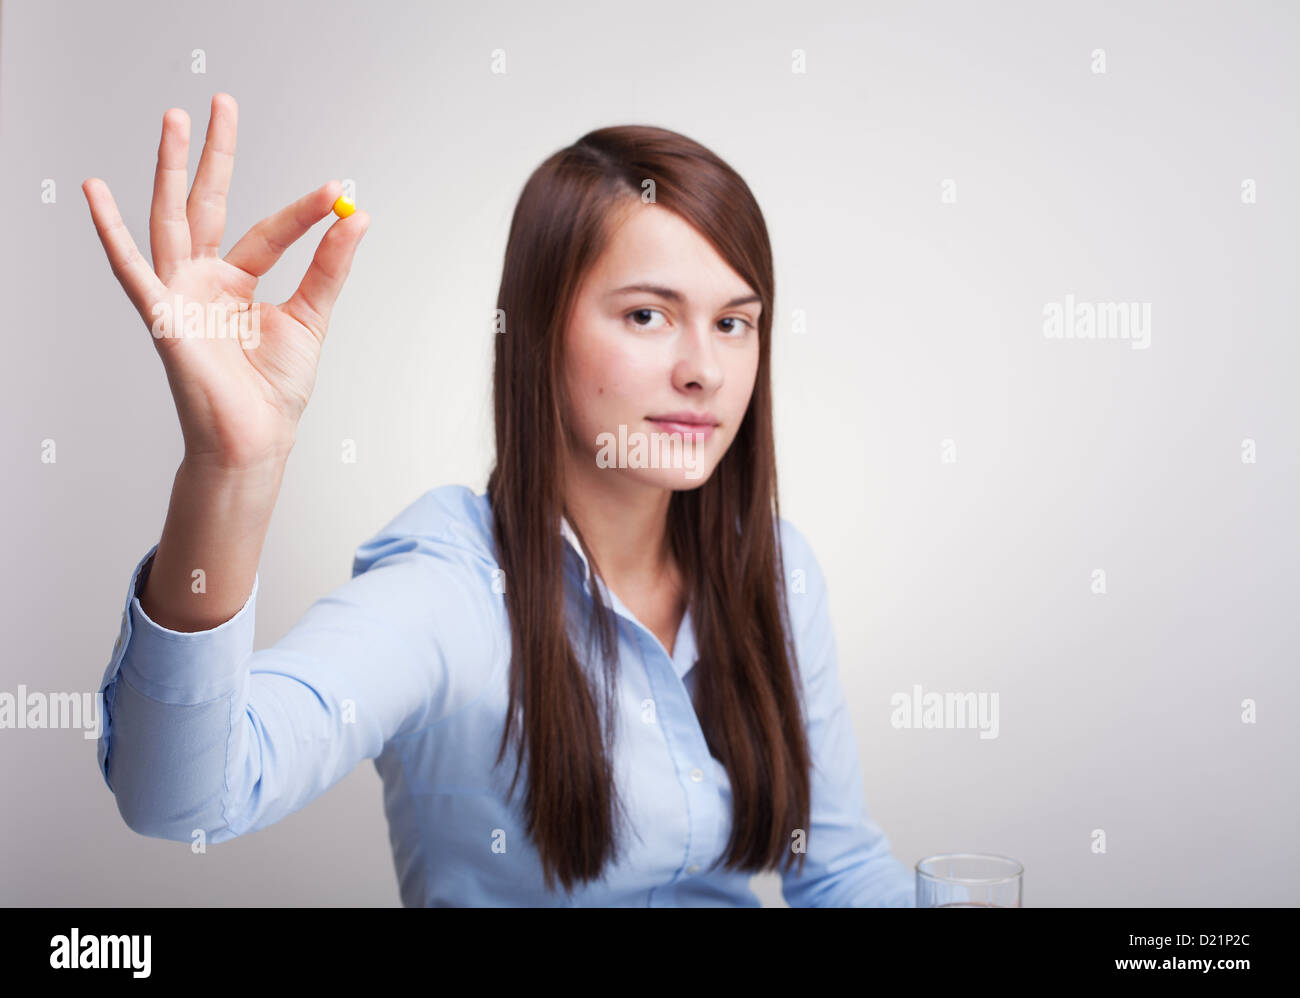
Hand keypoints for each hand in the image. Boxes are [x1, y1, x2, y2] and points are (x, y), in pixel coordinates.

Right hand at [82, 93, 369, 469]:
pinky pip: (131, 269)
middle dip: (214, 154)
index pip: (270, 230)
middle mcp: (204, 280)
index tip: (337, 189)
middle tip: (222, 101)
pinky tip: (96, 192)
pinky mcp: (162, 314)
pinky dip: (110, 232)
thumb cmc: (275, 390)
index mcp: (238, 282)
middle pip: (207, 203)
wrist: (256, 439)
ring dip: (171, 168)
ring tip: (175, 119)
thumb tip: (359, 216)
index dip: (304, 211)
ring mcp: (179, 293)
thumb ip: (330, 266)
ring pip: (171, 218)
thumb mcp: (312, 317)